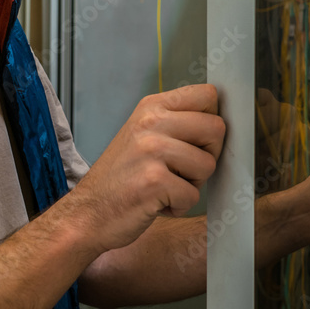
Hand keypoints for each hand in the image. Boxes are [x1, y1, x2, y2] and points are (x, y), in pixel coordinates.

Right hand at [71, 84, 225, 253]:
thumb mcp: (143, 134)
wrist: (87, 213)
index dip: (211, 121)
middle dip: (207, 155)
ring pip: (208, 165)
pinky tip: (156, 202)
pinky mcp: (154, 181)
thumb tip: (221, 121)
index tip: (197, 140)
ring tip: (164, 186)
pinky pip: (193, 195)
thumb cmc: (121, 178)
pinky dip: (178, 206)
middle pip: (216, 128)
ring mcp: (152, 150)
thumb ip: (177, 122)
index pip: (208, 95)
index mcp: (152, 106)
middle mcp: (151, 122)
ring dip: (191, 184)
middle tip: (180, 170)